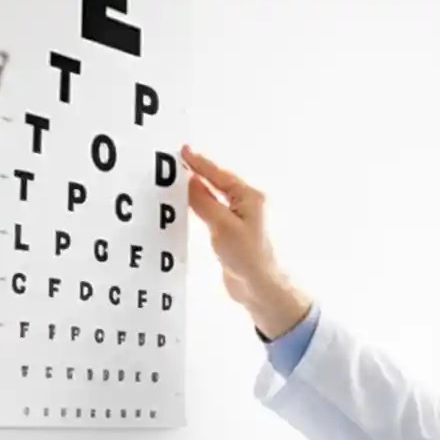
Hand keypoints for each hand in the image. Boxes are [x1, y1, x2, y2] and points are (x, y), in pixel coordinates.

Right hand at [181, 145, 310, 337]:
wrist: (260, 287)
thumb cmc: (248, 256)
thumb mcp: (221, 225)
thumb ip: (203, 201)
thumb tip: (190, 180)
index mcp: (250, 197)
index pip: (219, 175)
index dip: (200, 163)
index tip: (184, 151)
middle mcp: (248, 205)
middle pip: (219, 184)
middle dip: (200, 173)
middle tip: (179, 161)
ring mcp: (241, 221)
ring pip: (216, 199)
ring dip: (200, 190)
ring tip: (182, 180)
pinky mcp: (234, 235)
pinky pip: (214, 214)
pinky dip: (202, 207)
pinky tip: (192, 207)